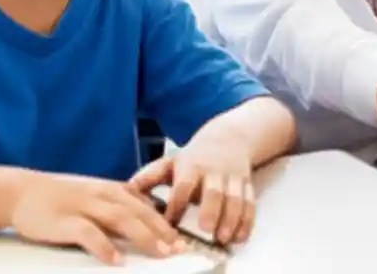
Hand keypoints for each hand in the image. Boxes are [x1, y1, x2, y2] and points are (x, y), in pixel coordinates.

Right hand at [9, 171, 182, 265]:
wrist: (21, 191)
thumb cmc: (60, 196)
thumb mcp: (95, 194)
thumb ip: (120, 205)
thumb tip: (148, 218)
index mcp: (112, 189)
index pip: (147, 205)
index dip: (167, 222)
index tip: (184, 238)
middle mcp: (103, 195)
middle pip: (140, 212)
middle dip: (163, 231)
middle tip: (180, 248)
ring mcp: (84, 206)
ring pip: (120, 219)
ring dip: (143, 236)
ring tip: (159, 253)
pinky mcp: (64, 220)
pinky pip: (88, 233)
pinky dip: (104, 246)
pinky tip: (115, 259)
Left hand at [129, 141, 255, 246]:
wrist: (228, 138)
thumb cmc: (194, 157)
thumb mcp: (170, 162)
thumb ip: (149, 177)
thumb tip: (126, 190)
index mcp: (191, 167)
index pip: (183, 186)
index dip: (177, 205)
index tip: (170, 224)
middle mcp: (214, 172)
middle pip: (214, 191)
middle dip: (212, 210)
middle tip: (207, 229)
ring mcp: (233, 178)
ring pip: (236, 198)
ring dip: (232, 219)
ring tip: (224, 238)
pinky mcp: (247, 184)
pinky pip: (250, 203)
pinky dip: (247, 221)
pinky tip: (240, 237)